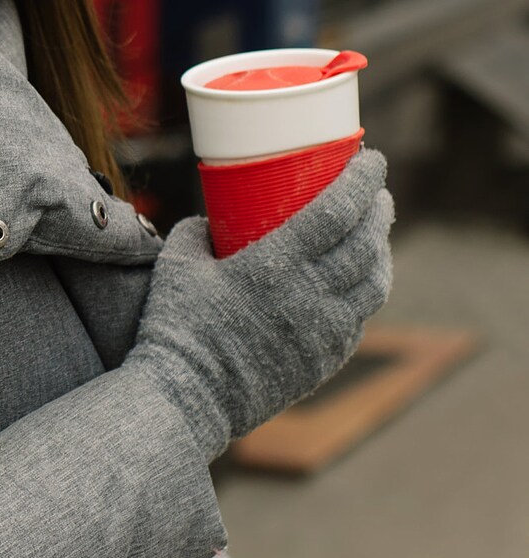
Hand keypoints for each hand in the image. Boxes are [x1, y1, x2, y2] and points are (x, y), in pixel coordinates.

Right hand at [127, 148, 393, 458]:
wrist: (187, 398)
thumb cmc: (177, 327)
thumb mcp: (178, 264)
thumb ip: (198, 233)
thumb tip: (211, 221)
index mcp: (276, 265)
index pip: (338, 210)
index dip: (362, 180)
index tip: (373, 159)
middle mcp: (311, 297)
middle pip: (365, 242)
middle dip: (378, 209)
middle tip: (376, 191)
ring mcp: (324, 332)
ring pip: (375, 283)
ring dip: (382, 251)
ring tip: (375, 234)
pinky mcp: (325, 361)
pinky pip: (359, 318)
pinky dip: (366, 292)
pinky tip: (360, 282)